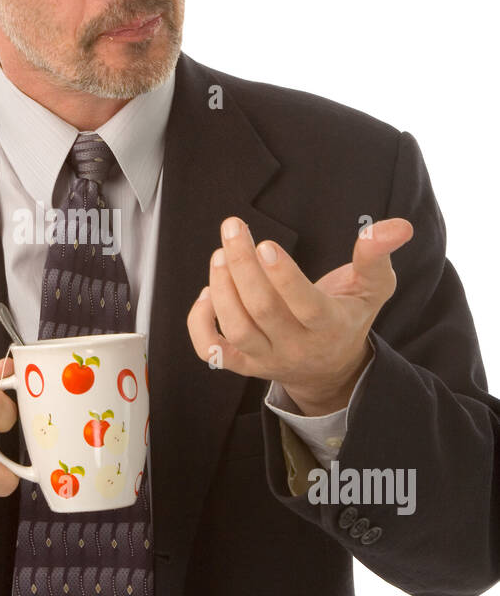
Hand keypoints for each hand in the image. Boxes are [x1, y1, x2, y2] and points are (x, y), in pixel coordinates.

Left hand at [187, 216, 414, 414]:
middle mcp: (296, 347)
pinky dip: (199, 322)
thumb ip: (377, 255)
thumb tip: (397, 226)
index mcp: (330, 327)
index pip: (306, 307)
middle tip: (233, 229)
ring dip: (221, 290)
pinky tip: (206, 291)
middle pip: (263, 312)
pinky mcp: (242, 365)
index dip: (284, 277)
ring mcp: (266, 359)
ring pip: (236, 330)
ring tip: (220, 254)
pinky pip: (211, 350)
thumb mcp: (372, 287)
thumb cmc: (347, 317)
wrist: (329, 370)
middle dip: (243, 267)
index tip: (266, 244)